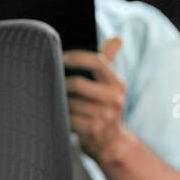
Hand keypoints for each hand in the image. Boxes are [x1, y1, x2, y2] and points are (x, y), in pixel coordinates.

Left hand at [64, 36, 127, 168]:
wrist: (112, 142)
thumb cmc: (106, 107)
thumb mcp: (111, 84)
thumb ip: (110, 59)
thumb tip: (117, 37)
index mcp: (118, 83)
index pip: (98, 62)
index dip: (78, 57)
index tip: (62, 57)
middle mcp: (115, 98)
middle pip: (78, 84)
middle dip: (65, 86)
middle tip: (61, 88)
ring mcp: (105, 116)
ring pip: (70, 103)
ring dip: (63, 104)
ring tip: (66, 107)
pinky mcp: (94, 130)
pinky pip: (69, 118)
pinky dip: (64, 118)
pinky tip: (68, 119)